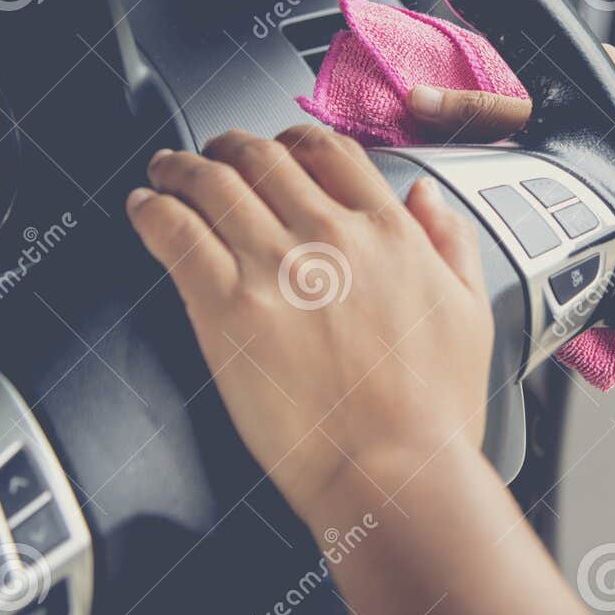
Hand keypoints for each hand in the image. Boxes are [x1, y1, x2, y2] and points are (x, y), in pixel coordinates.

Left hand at [124, 126, 494, 526]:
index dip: (293, 141)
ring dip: (180, 168)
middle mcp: (329, 235)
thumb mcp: (469, 313)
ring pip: (213, 182)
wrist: (395, 473)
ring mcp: (274, 267)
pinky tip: (144, 209)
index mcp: (387, 232)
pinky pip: (175, 233)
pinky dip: (152, 211)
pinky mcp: (225, 307)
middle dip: (229, 147)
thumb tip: (425, 199)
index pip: (329, 151)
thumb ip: (451, 244)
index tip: (277, 149)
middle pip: (263, 156)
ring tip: (163, 172)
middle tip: (212, 155)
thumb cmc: (433, 412)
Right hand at [407, 44, 614, 257]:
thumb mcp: (554, 118)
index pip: (506, 69)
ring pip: (535, 166)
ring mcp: (605, 154)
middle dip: (484, 147)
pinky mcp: (611, 197)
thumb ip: (485, 114)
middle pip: (517, 125)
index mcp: (587, 69)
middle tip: (438, 164)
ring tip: (470, 198)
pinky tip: (513, 224)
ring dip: (508, 186)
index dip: (463, 92)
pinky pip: (556, 199)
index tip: (418, 114)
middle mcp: (597, 107)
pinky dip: (534, 209)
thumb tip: (417, 103)